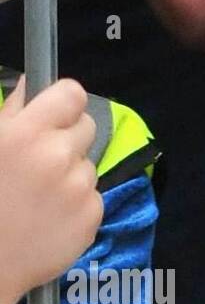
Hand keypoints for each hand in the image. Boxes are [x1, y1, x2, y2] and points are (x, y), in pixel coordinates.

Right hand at [0, 77, 100, 303]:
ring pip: (89, 165)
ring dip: (72, 173)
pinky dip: (78, 202)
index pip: (73, 94)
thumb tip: (32, 87)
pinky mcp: (93, 216)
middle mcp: (58, 156)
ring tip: (41, 194)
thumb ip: (12, 114)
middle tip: (43, 159)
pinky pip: (94, 196)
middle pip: (88, 127)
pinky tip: (51, 215)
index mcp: (27, 132)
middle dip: (68, 138)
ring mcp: (80, 188)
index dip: (66, 102)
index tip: (56, 114)